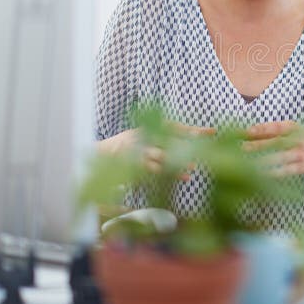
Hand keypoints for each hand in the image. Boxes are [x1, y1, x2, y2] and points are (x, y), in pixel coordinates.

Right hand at [97, 123, 215, 179]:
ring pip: (164, 155)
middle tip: (206, 146)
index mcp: (145, 129)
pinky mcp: (135, 167)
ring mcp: (138, 152)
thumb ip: (156, 138)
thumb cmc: (120, 149)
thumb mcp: (137, 137)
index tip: (210, 132)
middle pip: (171, 139)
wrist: (93, 158)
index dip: (191, 129)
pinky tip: (185, 177)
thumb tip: (183, 142)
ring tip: (194, 165)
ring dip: (181, 161)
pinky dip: (172, 174)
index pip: (172, 127)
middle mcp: (142, 138)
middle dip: (190, 142)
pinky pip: (156, 170)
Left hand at [243, 121, 303, 177]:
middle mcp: (301, 139)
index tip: (247, 132)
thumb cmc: (301, 143)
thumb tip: (247, 132)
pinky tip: (266, 176)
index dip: (263, 128)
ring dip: (268, 160)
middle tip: (243, 147)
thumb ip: (274, 132)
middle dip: (260, 144)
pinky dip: (278, 172)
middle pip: (278, 141)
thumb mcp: (292, 133)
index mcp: (296, 128)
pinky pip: (290, 170)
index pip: (277, 127)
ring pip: (284, 156)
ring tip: (252, 165)